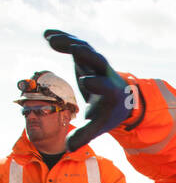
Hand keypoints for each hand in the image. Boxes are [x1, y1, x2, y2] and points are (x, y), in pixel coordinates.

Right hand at [44, 30, 136, 152]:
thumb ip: (85, 136)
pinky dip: (64, 38)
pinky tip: (47, 34)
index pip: (105, 86)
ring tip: (50, 39)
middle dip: (87, 55)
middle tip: (73, 48)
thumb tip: (68, 148)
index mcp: (110, 93)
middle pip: (98, 61)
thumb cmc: (108, 113)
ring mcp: (97, 64)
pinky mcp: (88, 57)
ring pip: (85, 49)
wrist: (122, 98)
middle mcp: (105, 74)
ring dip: (69, 42)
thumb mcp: (99, 126)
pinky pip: (76, 45)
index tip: (85, 82)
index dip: (97, 84)